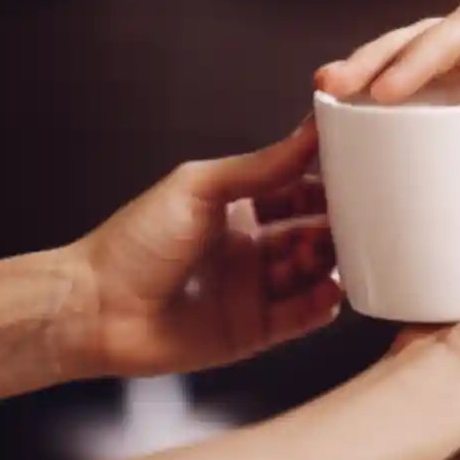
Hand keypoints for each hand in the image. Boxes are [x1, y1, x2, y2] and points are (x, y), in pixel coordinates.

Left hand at [65, 120, 341, 378]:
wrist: (94, 309)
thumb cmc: (133, 243)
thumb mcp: (201, 187)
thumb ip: (262, 166)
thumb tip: (310, 130)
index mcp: (237, 208)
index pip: (298, 190)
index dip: (328, 184)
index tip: (361, 173)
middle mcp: (251, 247)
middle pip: (314, 233)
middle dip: (339, 227)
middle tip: (365, 220)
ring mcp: (255, 289)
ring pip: (313, 274)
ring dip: (332, 264)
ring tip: (342, 256)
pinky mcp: (255, 330)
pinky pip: (302, 317)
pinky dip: (322, 305)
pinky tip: (331, 292)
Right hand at [314, 0, 459, 215]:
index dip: (429, 48)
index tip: (388, 88)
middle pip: (445, 36)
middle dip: (383, 56)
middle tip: (331, 87)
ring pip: (434, 62)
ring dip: (378, 74)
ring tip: (327, 99)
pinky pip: (442, 99)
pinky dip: (399, 108)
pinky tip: (357, 125)